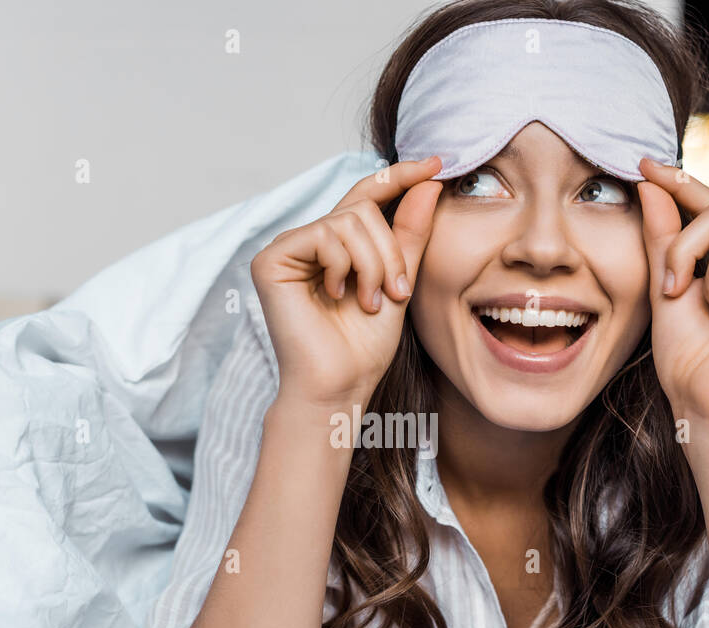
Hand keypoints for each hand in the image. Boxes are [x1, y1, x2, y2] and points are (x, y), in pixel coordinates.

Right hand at [250, 156, 442, 410]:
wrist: (340, 384)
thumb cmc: (365, 346)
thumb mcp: (400, 281)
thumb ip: (411, 233)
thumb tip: (429, 181)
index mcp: (339, 245)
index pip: (368, 195)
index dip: (400, 176)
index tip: (437, 163)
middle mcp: (311, 241)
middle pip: (363, 208)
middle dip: (390, 251)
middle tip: (395, 292)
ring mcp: (289, 248)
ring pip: (348, 221)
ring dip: (372, 264)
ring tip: (370, 301)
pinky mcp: (271, 259)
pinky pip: (323, 234)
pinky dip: (343, 266)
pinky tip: (338, 295)